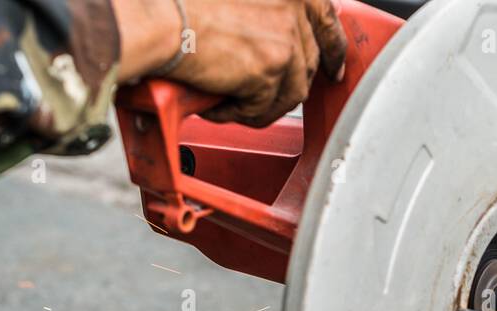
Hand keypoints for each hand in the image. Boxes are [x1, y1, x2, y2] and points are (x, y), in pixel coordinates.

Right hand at [117, 0, 347, 126]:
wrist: (162, 20)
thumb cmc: (185, 5)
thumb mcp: (243, 1)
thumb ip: (268, 12)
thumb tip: (280, 41)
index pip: (327, 21)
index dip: (332, 49)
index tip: (333, 67)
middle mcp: (295, 7)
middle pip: (307, 64)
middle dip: (283, 85)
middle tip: (258, 95)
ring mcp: (286, 39)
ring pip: (290, 93)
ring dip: (261, 104)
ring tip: (230, 100)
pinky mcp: (270, 69)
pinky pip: (265, 109)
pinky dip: (241, 114)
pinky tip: (218, 104)